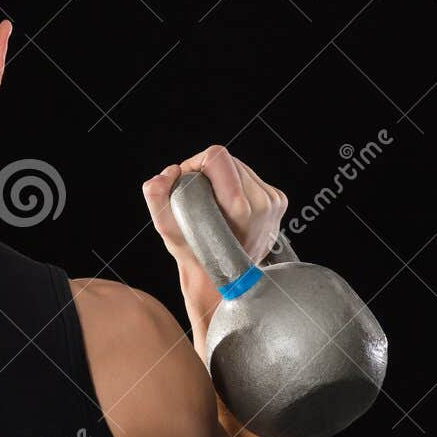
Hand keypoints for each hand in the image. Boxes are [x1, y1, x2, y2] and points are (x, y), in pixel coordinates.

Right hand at [142, 145, 285, 272]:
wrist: (222, 278)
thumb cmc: (194, 254)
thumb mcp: (167, 229)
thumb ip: (157, 197)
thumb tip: (171, 171)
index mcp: (240, 209)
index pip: (217, 158)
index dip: (196, 164)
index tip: (189, 183)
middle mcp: (263, 203)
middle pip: (228, 161)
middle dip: (208, 173)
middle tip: (198, 198)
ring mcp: (274, 202)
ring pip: (240, 167)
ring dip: (222, 178)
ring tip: (213, 203)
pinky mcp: (279, 201)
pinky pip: (252, 178)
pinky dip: (236, 185)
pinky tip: (229, 205)